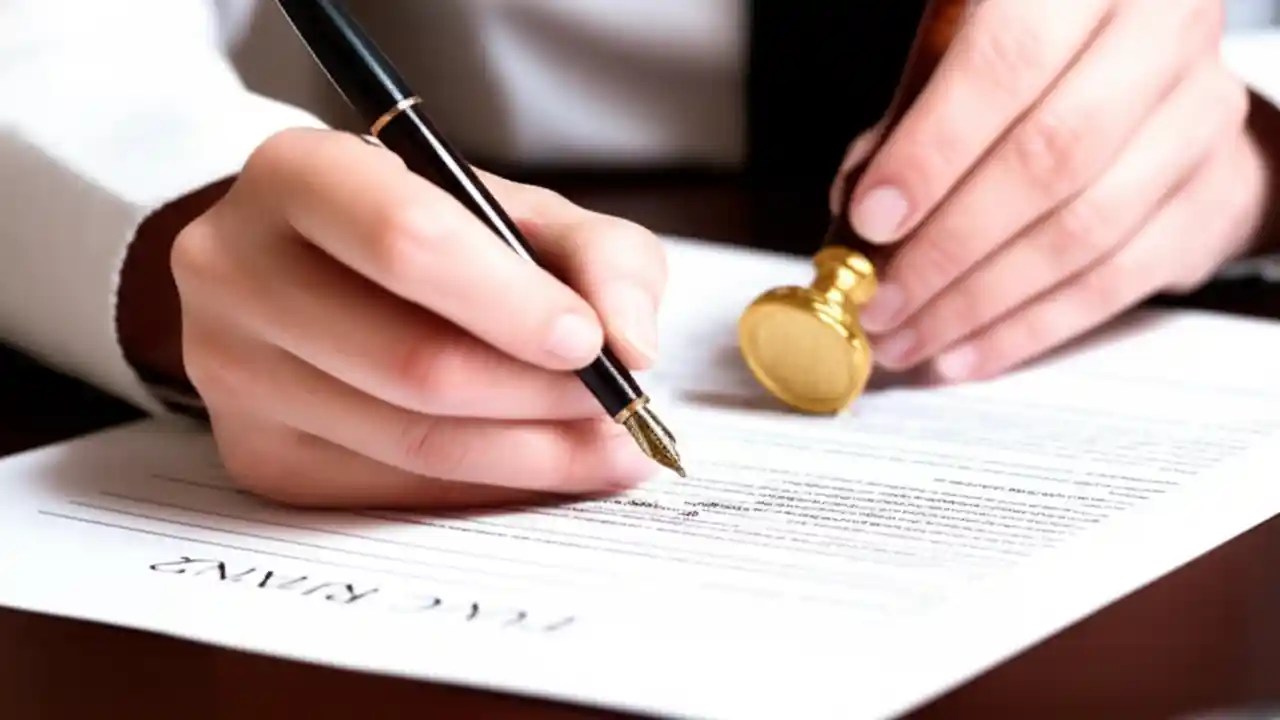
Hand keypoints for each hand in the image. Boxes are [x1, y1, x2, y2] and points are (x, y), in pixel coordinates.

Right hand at [170, 128, 666, 507]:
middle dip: (542, 393)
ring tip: (608, 442)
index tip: (594, 342)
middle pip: (415, 362)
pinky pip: (399, 492)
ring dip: (536, 452)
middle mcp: (236, 271)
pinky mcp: (260, 458)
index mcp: (297, 175)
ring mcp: (234, 376)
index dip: (514, 303)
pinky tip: (547, 465)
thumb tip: (634, 345)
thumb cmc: (429, 234)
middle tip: (619, 402)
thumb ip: (599, 255)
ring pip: (413, 442)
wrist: (304, 275)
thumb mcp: (519, 211)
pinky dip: (494, 486)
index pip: (407, 242)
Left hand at [837, 0, 1273, 381]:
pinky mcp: (1209, 198)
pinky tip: (963, 354)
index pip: (1010, 64)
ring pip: (1082, 232)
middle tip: (879, 300)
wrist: (1158, 66)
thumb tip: (852, 215)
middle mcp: (1164, 38)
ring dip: (977, 302)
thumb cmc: (1040, 51)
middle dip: (946, 247)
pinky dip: (1027, 328)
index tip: (871, 219)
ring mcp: (1199, 120)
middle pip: (1050, 159)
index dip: (934, 150)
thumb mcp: (967, 43)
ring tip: (906, 338)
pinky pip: (1113, 282)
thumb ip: (913, 111)